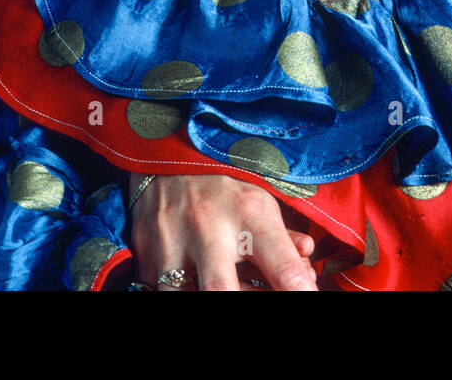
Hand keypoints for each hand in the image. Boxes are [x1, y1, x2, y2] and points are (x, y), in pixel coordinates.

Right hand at [129, 172, 317, 290]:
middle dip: (245, 299)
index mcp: (250, 213)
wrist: (167, 153)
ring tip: (223, 286)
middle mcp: (210, 229)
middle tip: (257, 293)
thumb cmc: (226, 182)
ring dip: (205, 296)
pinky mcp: (145, 255)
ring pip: (183, 293)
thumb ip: (285, 242)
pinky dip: (182, 287)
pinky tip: (193, 279)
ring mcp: (172, 243)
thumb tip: (306, 278)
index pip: (282, 266)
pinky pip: (162, 288)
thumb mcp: (262, 201)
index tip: (307, 296)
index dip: (299, 291)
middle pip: (222, 290)